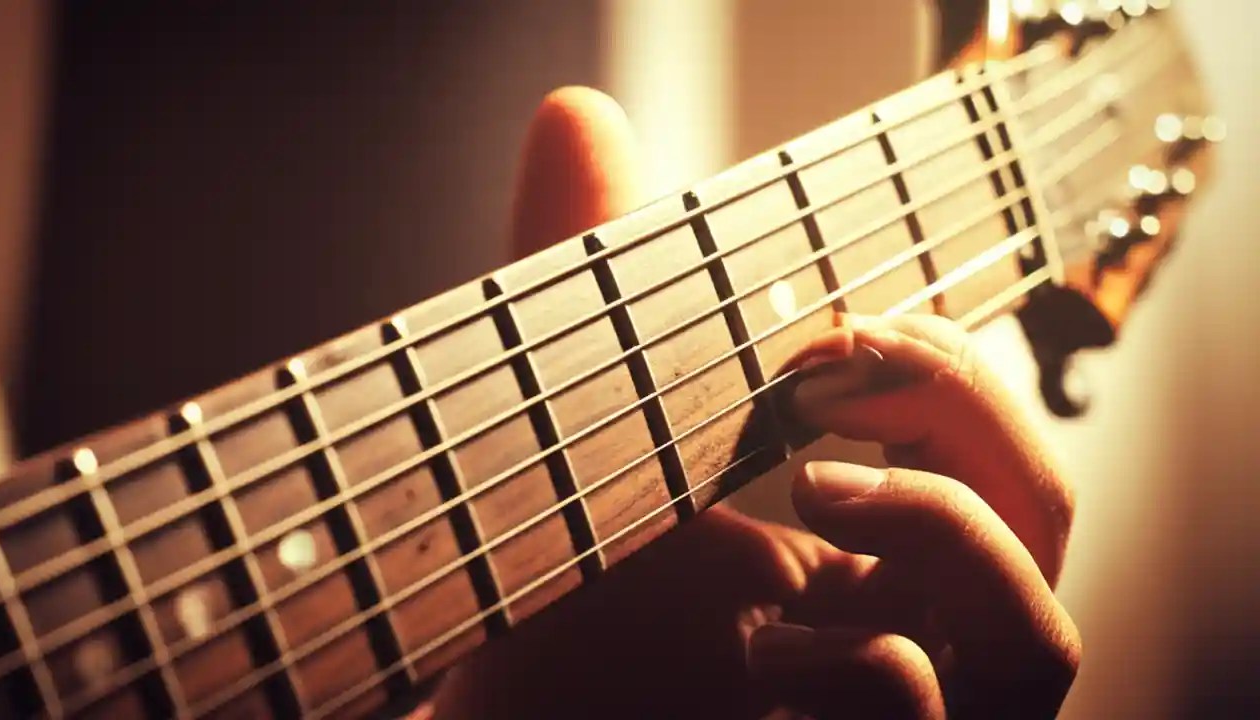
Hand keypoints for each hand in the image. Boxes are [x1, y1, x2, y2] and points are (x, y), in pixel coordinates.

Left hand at [424, 87, 1077, 718]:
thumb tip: (578, 117)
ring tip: (815, 488)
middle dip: (963, 404)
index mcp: (872, 559)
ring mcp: (915, 717)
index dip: (944, 364)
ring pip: (1040, 632)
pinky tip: (762, 663)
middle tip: (837, 358)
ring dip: (941, 527)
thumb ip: (591, 282)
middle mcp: (912, 633)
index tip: (834, 317)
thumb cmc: (558, 615)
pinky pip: (942, 717)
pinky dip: (875, 674)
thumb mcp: (597, 426)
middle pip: (1043, 511)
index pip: (983, 447)